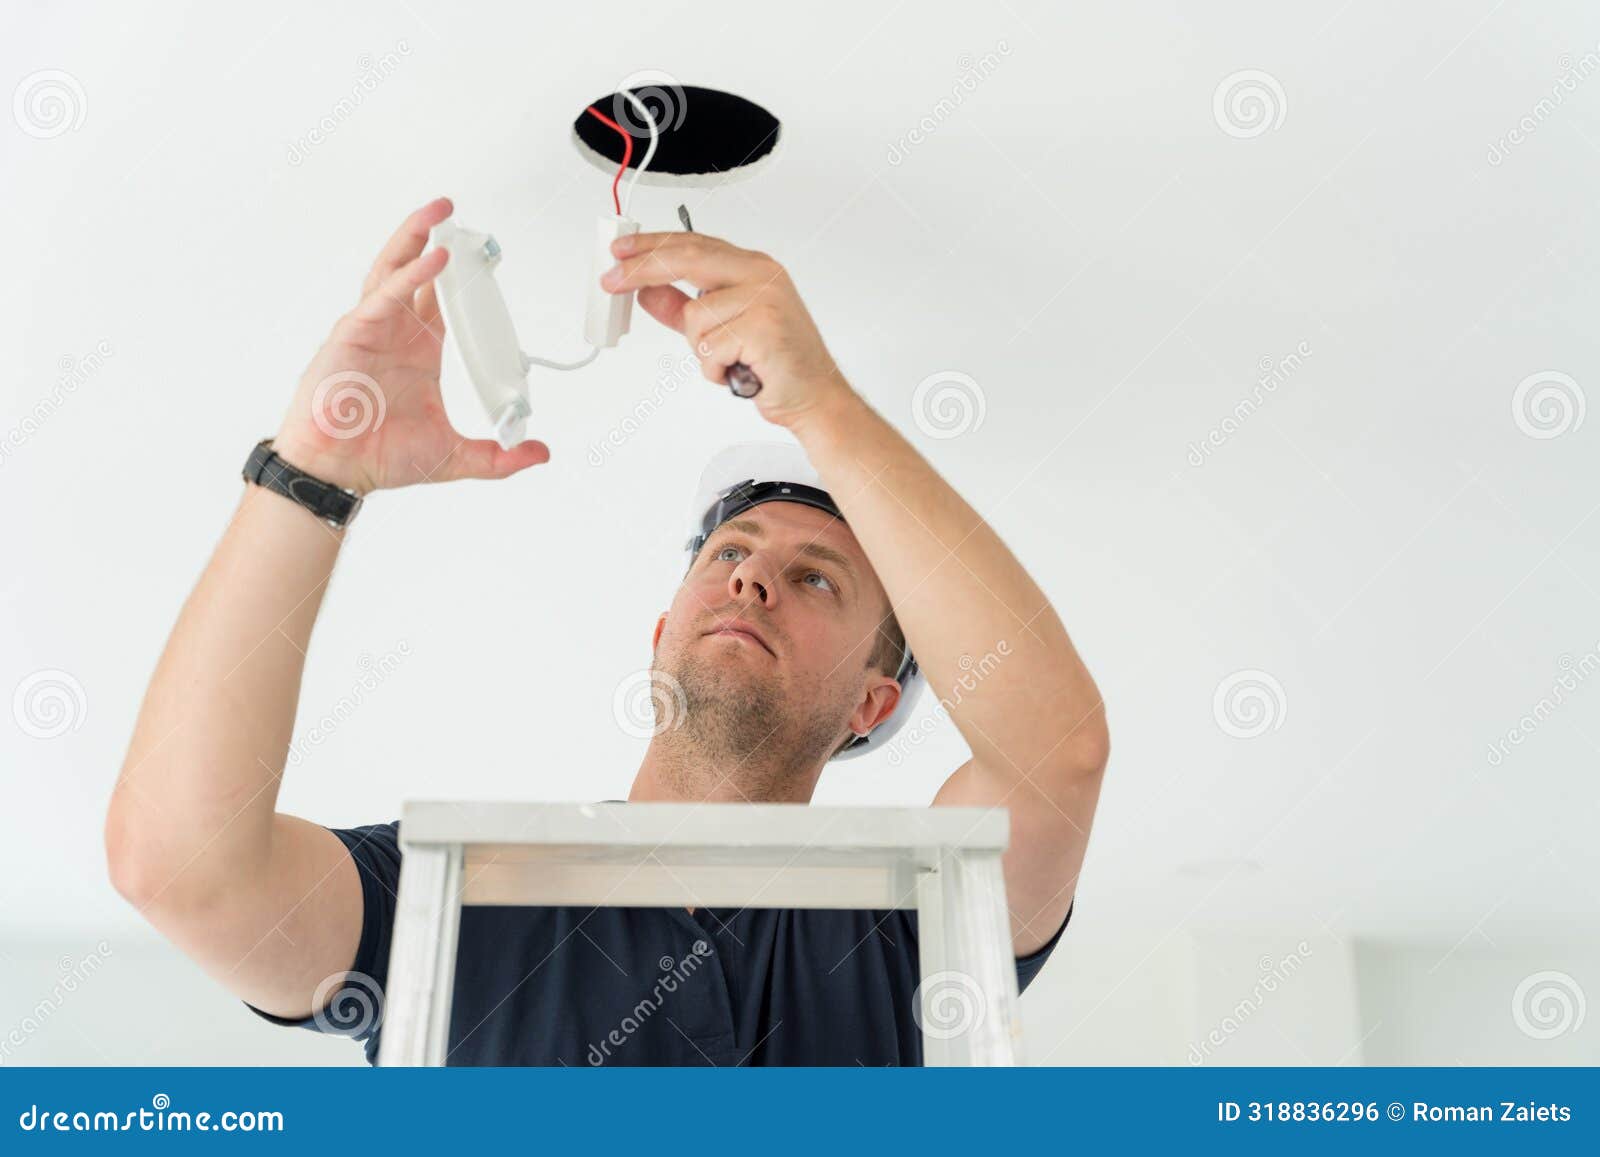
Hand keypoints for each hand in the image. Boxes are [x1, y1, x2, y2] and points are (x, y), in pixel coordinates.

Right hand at [271, 197, 549, 494]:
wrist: (339, 471)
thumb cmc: (379, 455)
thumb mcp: (455, 456)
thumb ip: (499, 457)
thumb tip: (539, 453)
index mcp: (418, 350)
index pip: (442, 301)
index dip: (462, 277)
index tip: (485, 256)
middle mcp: (395, 333)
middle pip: (413, 272)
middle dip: (432, 237)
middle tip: (453, 210)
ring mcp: (371, 330)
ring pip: (392, 271)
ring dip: (413, 239)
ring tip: (436, 212)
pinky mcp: (353, 335)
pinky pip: (383, 297)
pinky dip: (408, 277)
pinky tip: (432, 259)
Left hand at [599, 232, 854, 429]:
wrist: (814, 396)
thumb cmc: (774, 363)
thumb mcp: (719, 329)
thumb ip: (682, 309)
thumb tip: (646, 292)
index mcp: (752, 267)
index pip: (692, 243)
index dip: (652, 246)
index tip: (619, 252)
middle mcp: (760, 275)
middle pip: (687, 258)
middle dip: (643, 270)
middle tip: (611, 281)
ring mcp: (764, 298)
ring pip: (695, 316)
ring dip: (702, 349)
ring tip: (730, 359)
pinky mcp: (763, 327)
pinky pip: (710, 346)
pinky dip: (715, 368)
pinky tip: (739, 371)